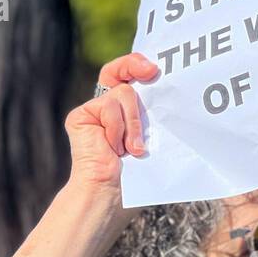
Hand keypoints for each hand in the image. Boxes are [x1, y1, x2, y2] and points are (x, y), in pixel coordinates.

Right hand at [64, 53, 158, 192]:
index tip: (154, 69)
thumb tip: (176, 97)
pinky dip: (118, 128)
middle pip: (118, 71)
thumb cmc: (137, 174)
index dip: (137, 65)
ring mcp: (93, 110)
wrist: (113, 192)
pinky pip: (108, 106)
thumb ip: (154, 116)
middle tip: (151, 71)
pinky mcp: (81, 116)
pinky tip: (115, 148)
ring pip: (123, 93)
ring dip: (133, 122)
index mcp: (125, 112)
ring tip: (132, 148)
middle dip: (133, 65)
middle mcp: (108, 107)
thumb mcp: (153, 139)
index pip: (129, 78)